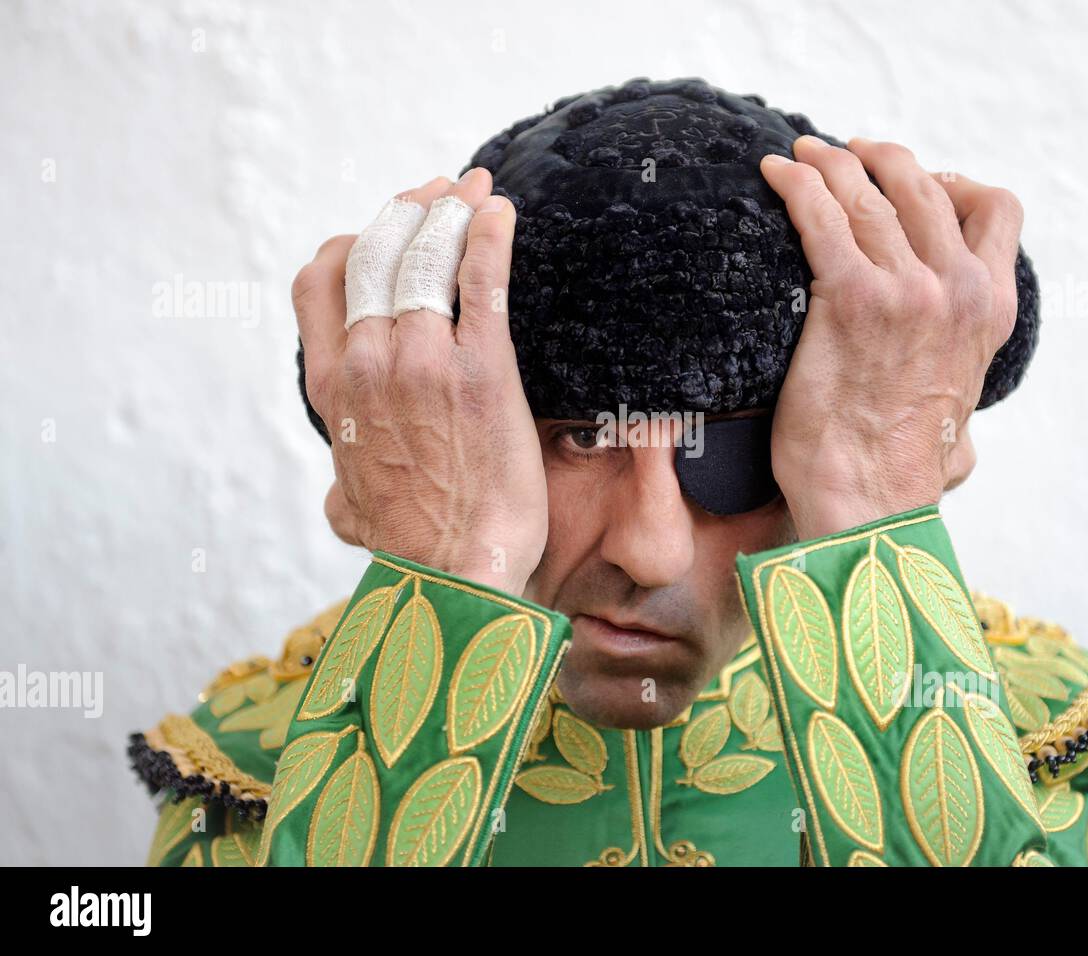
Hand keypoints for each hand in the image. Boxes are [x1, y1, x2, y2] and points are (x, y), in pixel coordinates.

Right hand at [294, 170, 546, 594]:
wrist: (456, 575)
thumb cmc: (409, 547)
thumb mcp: (348, 510)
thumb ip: (341, 486)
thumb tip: (341, 496)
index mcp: (332, 387)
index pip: (321, 280)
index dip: (350, 242)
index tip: (381, 230)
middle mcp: (367, 362)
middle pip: (376, 252)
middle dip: (406, 210)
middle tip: (439, 192)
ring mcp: (424, 361)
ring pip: (428, 256)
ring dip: (450, 212)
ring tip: (473, 191)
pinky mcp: (483, 370)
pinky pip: (483, 281)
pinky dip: (489, 236)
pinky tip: (499, 211)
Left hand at [760, 136, 1023, 538]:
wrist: (869, 501)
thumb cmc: (902, 472)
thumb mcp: (963, 428)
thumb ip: (962, 407)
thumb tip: (963, 445)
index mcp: (993, 311)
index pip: (997, 209)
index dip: (954, 181)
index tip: (918, 181)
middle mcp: (959, 290)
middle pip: (922, 186)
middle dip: (880, 158)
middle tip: (845, 153)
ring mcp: (907, 290)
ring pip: (867, 194)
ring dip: (829, 162)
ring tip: (801, 155)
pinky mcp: (850, 298)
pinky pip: (821, 216)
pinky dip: (796, 185)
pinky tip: (774, 174)